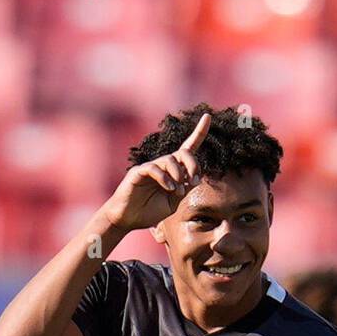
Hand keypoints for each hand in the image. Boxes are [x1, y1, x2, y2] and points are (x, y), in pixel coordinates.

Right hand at [99, 113, 210, 233]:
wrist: (128, 219)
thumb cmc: (149, 211)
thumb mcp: (173, 202)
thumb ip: (184, 190)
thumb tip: (196, 178)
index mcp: (173, 171)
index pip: (188, 148)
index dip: (199, 132)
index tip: (208, 116)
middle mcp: (163, 165)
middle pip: (183, 153)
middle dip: (193, 164)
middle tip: (194, 180)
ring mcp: (150, 167)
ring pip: (169, 159)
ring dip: (178, 175)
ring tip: (177, 191)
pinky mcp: (138, 172)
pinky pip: (153, 168)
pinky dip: (164, 178)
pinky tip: (169, 188)